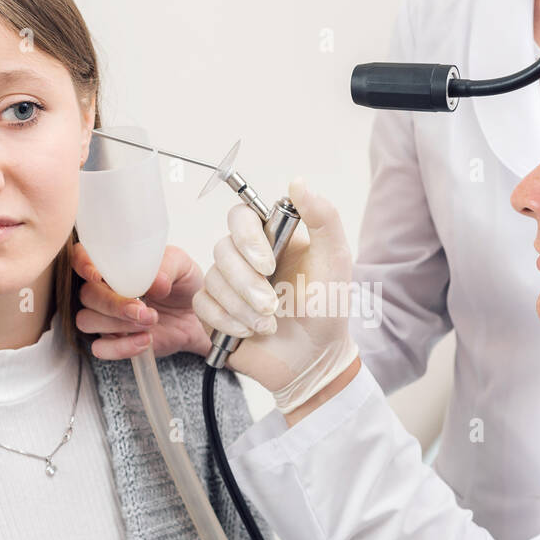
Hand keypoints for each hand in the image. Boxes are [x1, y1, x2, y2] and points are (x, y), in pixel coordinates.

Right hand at [72, 242, 211, 359]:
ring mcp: (105, 317)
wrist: (196, 316)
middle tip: (143, 309)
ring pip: (87, 321)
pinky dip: (121, 347)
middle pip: (86, 295)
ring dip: (118, 325)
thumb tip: (155, 282)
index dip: (83, 265)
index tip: (98, 275)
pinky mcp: (114, 341)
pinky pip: (101, 349)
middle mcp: (103, 290)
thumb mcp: (182, 266)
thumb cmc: (182, 285)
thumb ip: (167, 267)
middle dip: (114, 304)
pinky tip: (145, 340)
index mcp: (113, 266)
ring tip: (150, 322)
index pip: (80, 258)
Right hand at [193, 178, 358, 411]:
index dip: (247, 238)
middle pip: (222, 250)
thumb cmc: (328, 309)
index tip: (268, 264)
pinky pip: (204, 306)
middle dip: (248, 284)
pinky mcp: (214, 311)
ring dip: (243, 307)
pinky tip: (249, 332)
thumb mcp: (335, 260)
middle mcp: (245, 257)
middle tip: (273, 305)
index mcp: (271, 238)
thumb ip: (323, 218)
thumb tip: (298, 181)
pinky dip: (228, 321)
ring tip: (269, 324)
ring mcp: (227, 284)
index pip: (240, 217)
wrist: (314, 359)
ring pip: (214, 280)